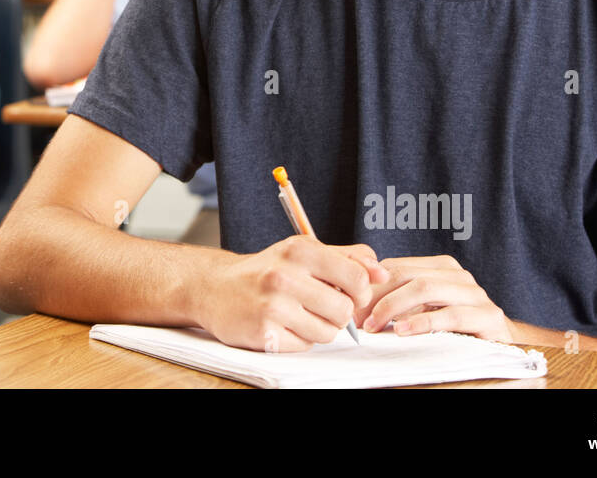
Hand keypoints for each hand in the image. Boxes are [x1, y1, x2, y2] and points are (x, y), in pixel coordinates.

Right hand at [195, 237, 388, 351]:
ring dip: (319, 328)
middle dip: (338, 314)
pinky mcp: (264, 333)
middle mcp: (285, 276)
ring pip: (327, 332)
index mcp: (300, 251)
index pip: (356, 277)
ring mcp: (273, 306)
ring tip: (299, 314)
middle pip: (344, 311)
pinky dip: (299, 339)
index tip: (349, 293)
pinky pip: (305, 346)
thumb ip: (346, 257)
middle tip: (319, 306)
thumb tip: (382, 272)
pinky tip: (283, 325)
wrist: (215, 288)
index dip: (360, 292)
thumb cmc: (266, 270)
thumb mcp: (303, 252)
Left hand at [359, 254, 514, 341]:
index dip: (371, 285)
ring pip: (425, 288)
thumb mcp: (426, 308)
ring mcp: (475, 293)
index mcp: (442, 267)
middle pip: (407, 275)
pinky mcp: (487, 316)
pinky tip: (403, 331)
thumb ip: (401, 298)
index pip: (397, 267)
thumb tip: (359, 302)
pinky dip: (422, 322)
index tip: (353, 305)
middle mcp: (459, 275)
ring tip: (376, 325)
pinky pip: (450, 315)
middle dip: (377, 296)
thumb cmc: (458, 326)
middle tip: (359, 319)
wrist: (504, 343)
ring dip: (393, 307)